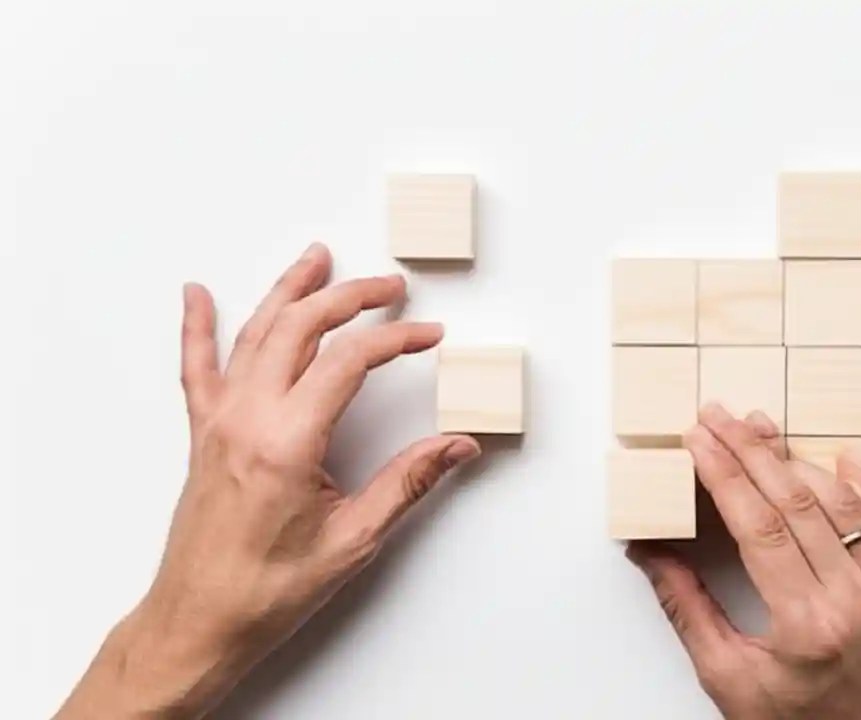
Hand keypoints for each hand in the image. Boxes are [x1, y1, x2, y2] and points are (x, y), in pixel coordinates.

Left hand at [57, 244, 481, 718]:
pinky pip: (197, 368)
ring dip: (289, 292)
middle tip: (390, 286)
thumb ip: (407, 483)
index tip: (427, 335)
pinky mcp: (204, 434)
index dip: (394, 339)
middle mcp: (247, 419)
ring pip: (254, 334)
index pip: (348, 362)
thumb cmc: (267, 590)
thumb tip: (457, 445)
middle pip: (300, 329)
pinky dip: (197, 327)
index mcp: (286, 442)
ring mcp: (219, 422)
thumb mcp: (352, 541)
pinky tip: (197, 295)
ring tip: (317, 259)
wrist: (198, 622)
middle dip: (349, 297)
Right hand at [629, 405, 860, 719]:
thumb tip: (651, 553)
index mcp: (806, 624)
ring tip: (762, 428)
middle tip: (718, 414)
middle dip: (751, 450)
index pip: (757, 524)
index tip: (697, 438)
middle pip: (797, 502)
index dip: (724, 473)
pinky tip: (847, 463)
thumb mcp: (727, 681)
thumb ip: (687, 610)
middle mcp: (855, 602)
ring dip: (799, 459)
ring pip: (846, 506)